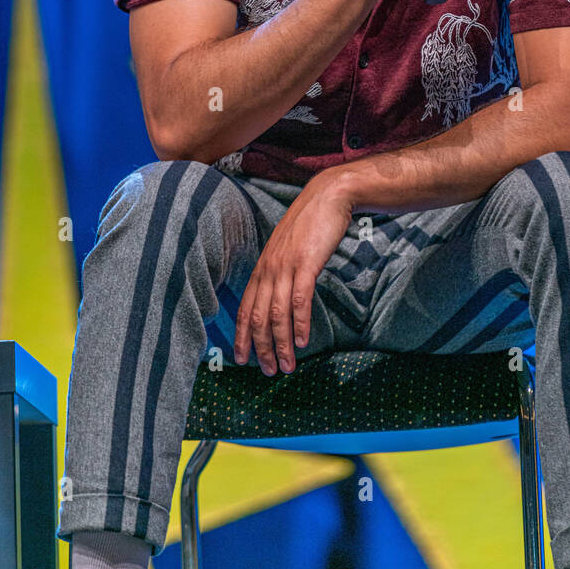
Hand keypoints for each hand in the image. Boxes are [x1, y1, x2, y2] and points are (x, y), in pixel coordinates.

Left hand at [233, 172, 354, 374]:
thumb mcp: (288, 250)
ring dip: (281, 344)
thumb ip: (281, 272)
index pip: (245, 308)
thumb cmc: (310, 224)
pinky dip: (299, 323)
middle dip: (261, 348)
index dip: (241, 336)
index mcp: (262, 267)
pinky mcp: (306, 263)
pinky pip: (299, 300)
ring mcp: (286, 266)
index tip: (242, 359)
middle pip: (259, 317)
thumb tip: (280, 298)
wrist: (328, 196)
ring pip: (277, 314)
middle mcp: (268, 269)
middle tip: (268, 371)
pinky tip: (302, 340)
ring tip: (288, 365)